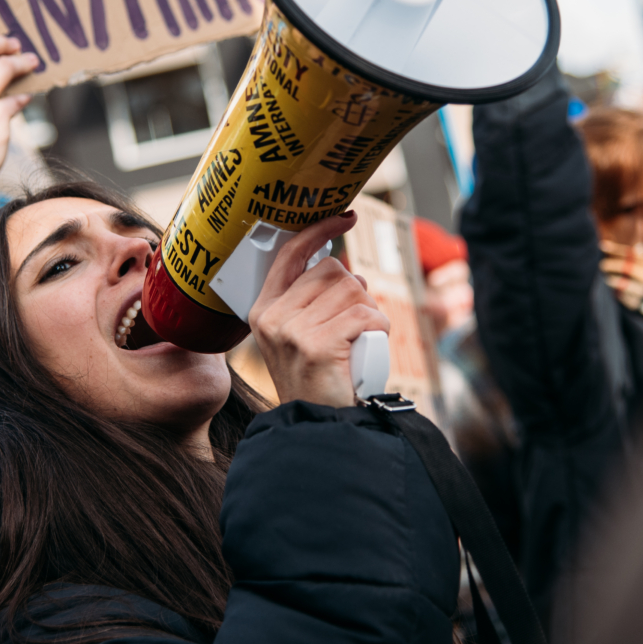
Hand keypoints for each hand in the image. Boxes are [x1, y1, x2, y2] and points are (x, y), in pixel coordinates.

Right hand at [248, 212, 389, 407]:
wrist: (319, 427)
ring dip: (370, 310)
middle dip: (356, 291)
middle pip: (331, 270)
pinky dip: (379, 324)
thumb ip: (311, 303)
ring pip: (352, 290)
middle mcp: (272, 317)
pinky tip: (372, 341)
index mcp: (263, 311)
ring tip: (362, 338)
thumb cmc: (318, 382)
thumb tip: (347, 269)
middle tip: (357, 323)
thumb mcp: (301, 337)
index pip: (290, 254)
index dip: (318, 231)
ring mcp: (292, 331)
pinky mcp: (317, 345)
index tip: (344, 216)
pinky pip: (364, 314)